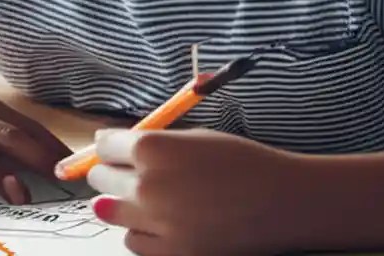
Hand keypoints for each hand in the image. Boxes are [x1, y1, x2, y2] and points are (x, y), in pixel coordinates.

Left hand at [87, 128, 304, 255]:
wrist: (283, 201)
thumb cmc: (241, 162)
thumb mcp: (193, 138)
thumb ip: (152, 145)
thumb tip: (114, 148)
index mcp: (152, 149)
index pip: (103, 146)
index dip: (109, 147)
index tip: (113, 149)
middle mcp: (146, 186)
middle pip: (100, 179)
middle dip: (111, 173)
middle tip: (128, 174)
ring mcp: (156, 223)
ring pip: (110, 212)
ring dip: (122, 204)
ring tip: (148, 200)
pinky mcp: (171, 254)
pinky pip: (133, 242)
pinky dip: (142, 233)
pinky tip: (163, 223)